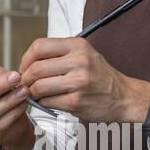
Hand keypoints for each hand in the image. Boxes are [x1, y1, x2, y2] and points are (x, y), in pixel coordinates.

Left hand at [18, 37, 149, 123]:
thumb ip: (58, 54)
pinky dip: (43, 104)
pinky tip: (48, 102)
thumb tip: (27, 63)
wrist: (124, 97)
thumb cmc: (100, 77)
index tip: (25, 67)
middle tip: (27, 84)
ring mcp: (78, 82)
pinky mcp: (76, 102)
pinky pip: (47, 102)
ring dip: (33, 93)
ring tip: (37, 94)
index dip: (26, 58)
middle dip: (26, 78)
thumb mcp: (84, 55)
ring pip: (39, 87)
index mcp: (78, 46)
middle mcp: (79, 61)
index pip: (39, 46)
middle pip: (36, 68)